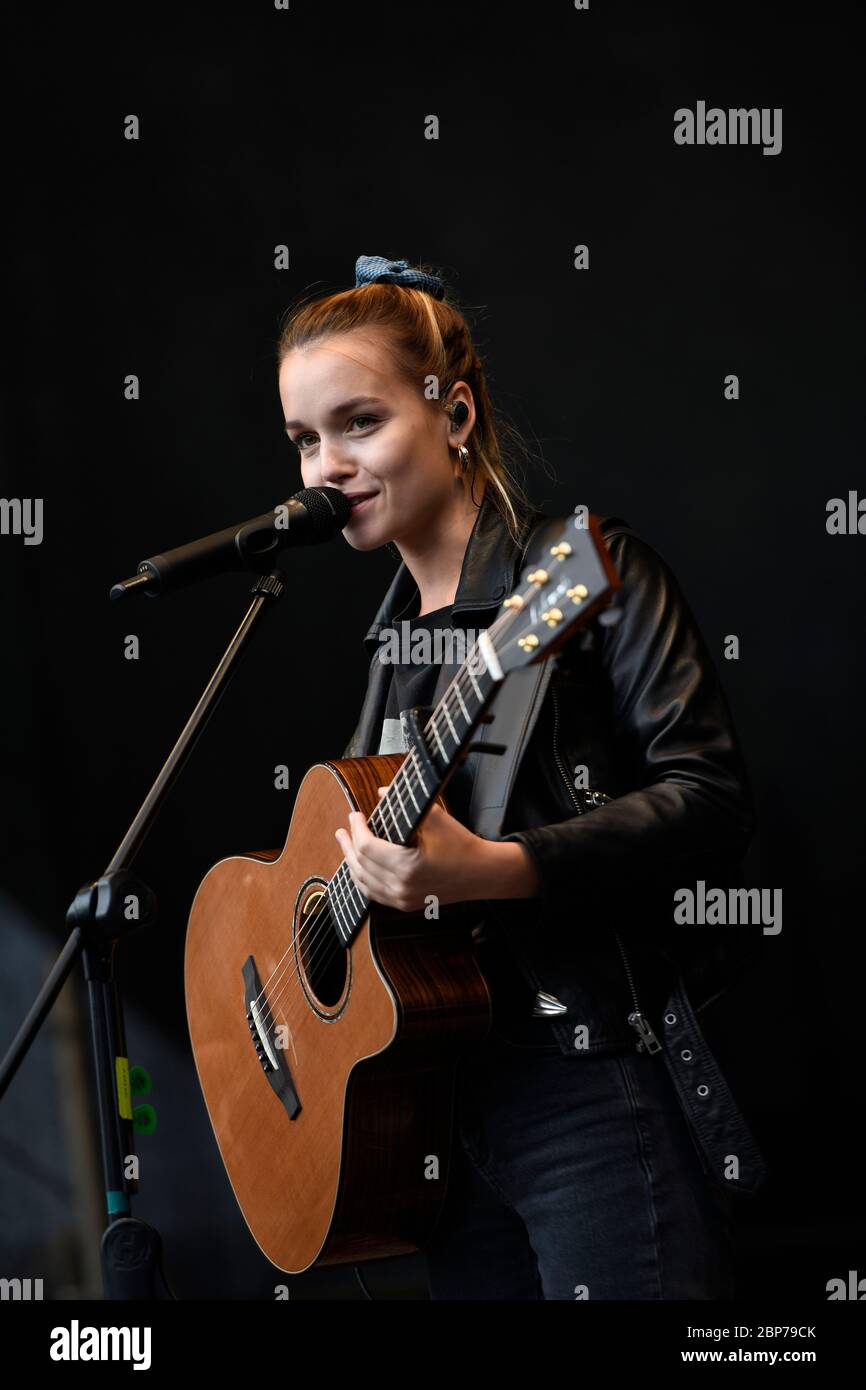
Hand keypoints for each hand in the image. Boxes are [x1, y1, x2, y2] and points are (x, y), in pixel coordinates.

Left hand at [334, 786, 540, 910]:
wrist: (481, 873)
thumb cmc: (461, 845)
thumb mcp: (435, 818)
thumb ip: (404, 804)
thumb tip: (379, 791)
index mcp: (407, 865)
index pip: (367, 847)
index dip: (357, 829)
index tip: (355, 815)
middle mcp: (402, 886)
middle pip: (361, 865)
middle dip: (348, 844)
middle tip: (343, 829)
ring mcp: (403, 899)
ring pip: (363, 882)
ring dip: (351, 862)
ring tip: (345, 845)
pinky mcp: (406, 905)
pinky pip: (374, 894)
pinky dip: (363, 879)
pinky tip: (358, 867)